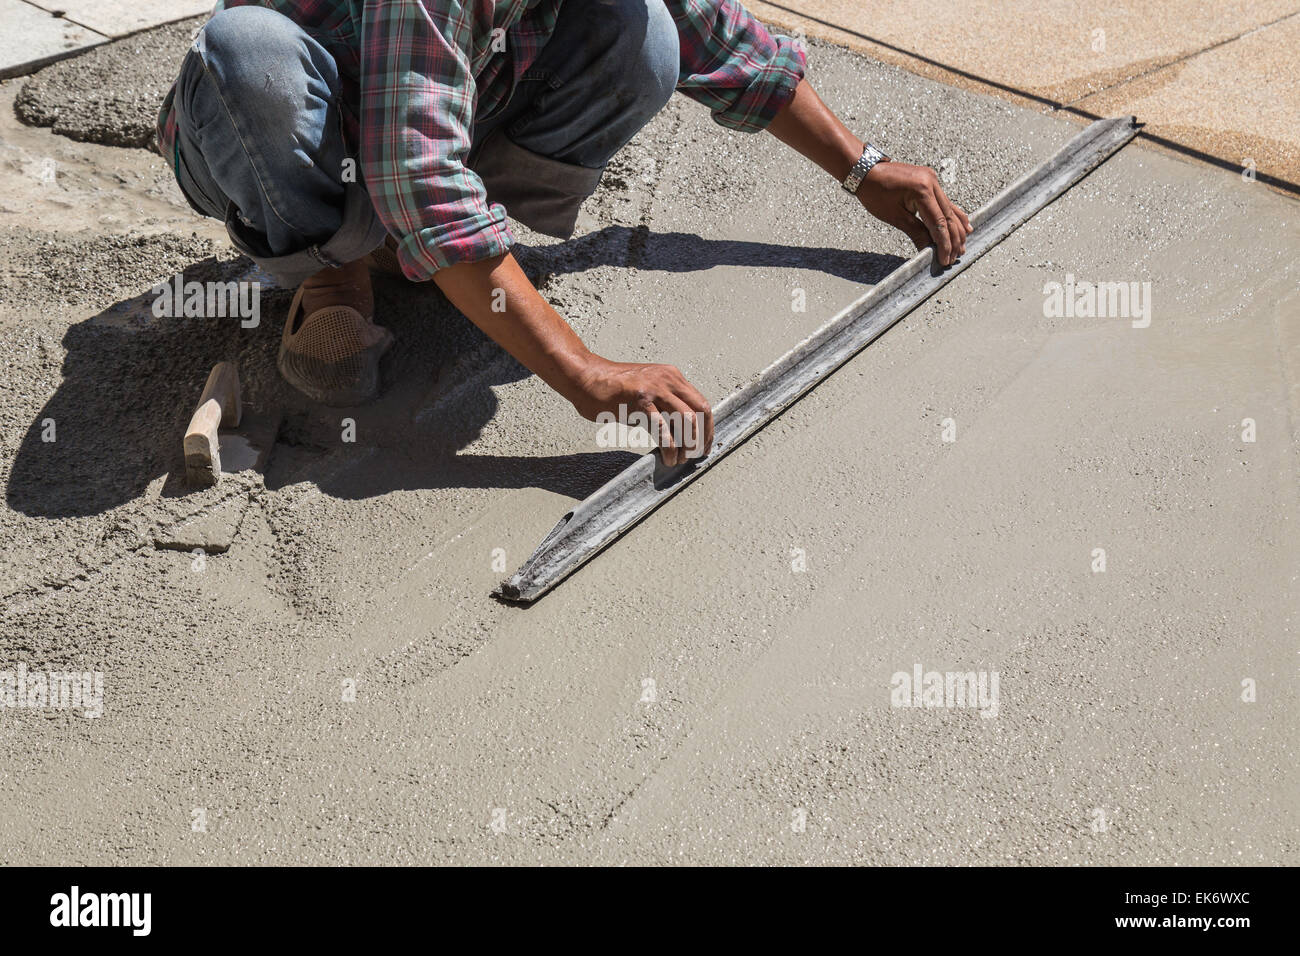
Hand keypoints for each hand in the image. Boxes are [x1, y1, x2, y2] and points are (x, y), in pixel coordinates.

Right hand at [571, 356, 713, 465]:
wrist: (586, 378)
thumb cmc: (612, 389)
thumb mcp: (647, 391)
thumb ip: (664, 405)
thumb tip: (680, 432)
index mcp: (672, 377)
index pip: (701, 403)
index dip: (707, 428)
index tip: (704, 446)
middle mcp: (668, 380)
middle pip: (700, 411)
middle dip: (701, 438)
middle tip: (695, 456)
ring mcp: (654, 389)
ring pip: (686, 421)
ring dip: (687, 445)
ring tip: (679, 459)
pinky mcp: (640, 401)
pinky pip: (663, 429)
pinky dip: (669, 448)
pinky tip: (667, 458)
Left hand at [856, 161, 972, 265]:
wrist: (866, 171)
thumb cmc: (875, 193)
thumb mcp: (895, 216)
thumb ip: (916, 232)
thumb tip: (928, 250)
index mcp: (922, 190)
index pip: (938, 222)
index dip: (944, 243)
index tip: (945, 258)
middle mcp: (932, 182)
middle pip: (948, 216)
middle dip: (953, 238)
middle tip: (956, 257)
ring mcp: (932, 179)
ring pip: (950, 208)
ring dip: (957, 228)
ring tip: (961, 246)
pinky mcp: (930, 180)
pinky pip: (945, 201)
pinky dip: (953, 214)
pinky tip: (965, 225)